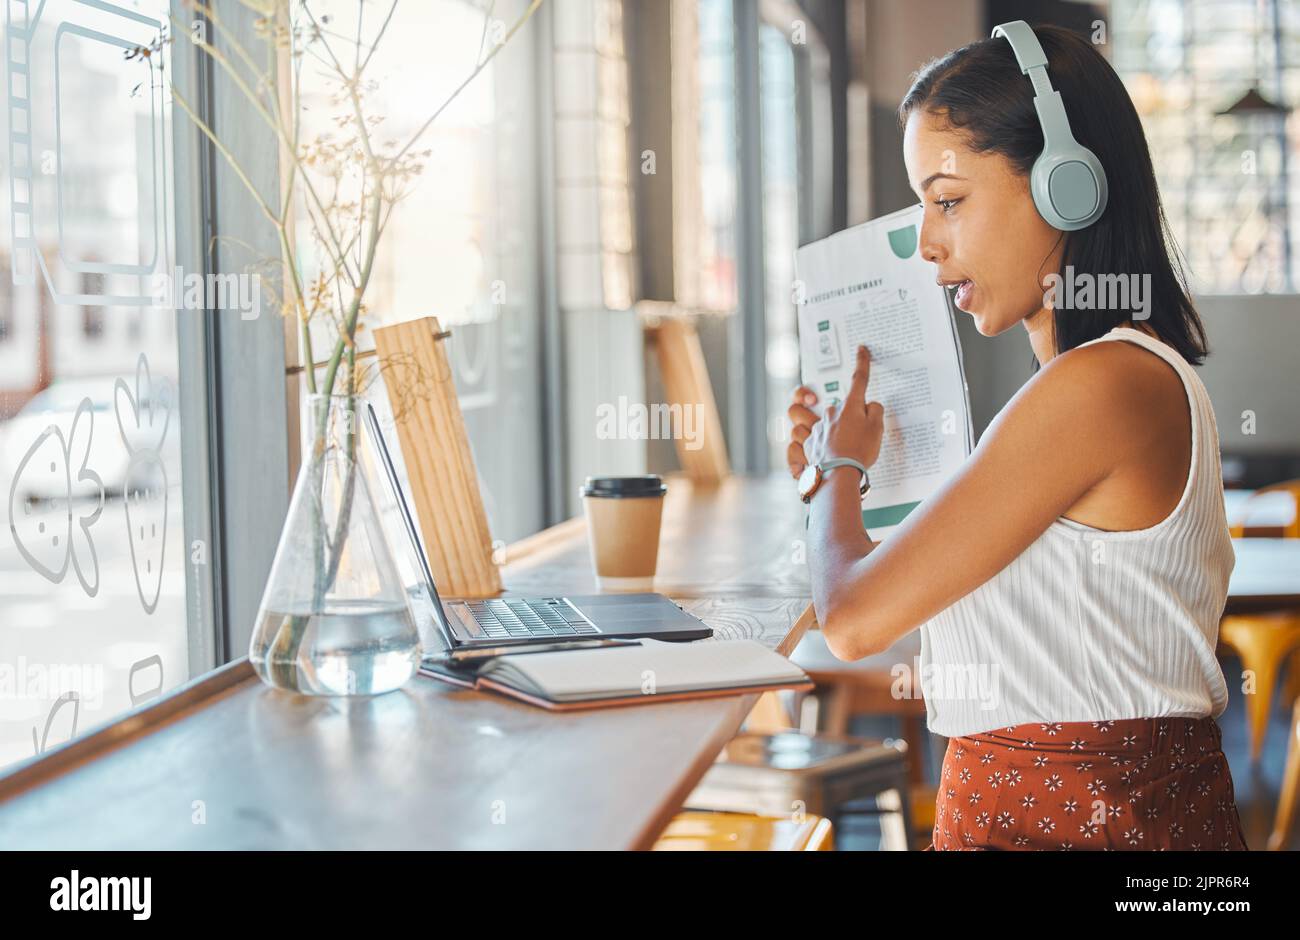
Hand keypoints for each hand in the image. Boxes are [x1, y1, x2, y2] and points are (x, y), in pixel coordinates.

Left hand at [794, 345, 883, 476]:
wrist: (838, 475)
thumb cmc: (859, 451)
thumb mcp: (878, 429)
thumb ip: (875, 411)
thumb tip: (868, 405)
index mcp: (849, 406)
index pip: (859, 380)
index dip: (862, 363)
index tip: (862, 350)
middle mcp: (830, 413)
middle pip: (844, 409)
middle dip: (852, 419)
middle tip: (861, 438)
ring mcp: (818, 428)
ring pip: (830, 425)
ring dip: (837, 434)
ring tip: (846, 451)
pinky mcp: (809, 443)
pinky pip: (819, 440)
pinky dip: (826, 447)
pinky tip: (834, 458)